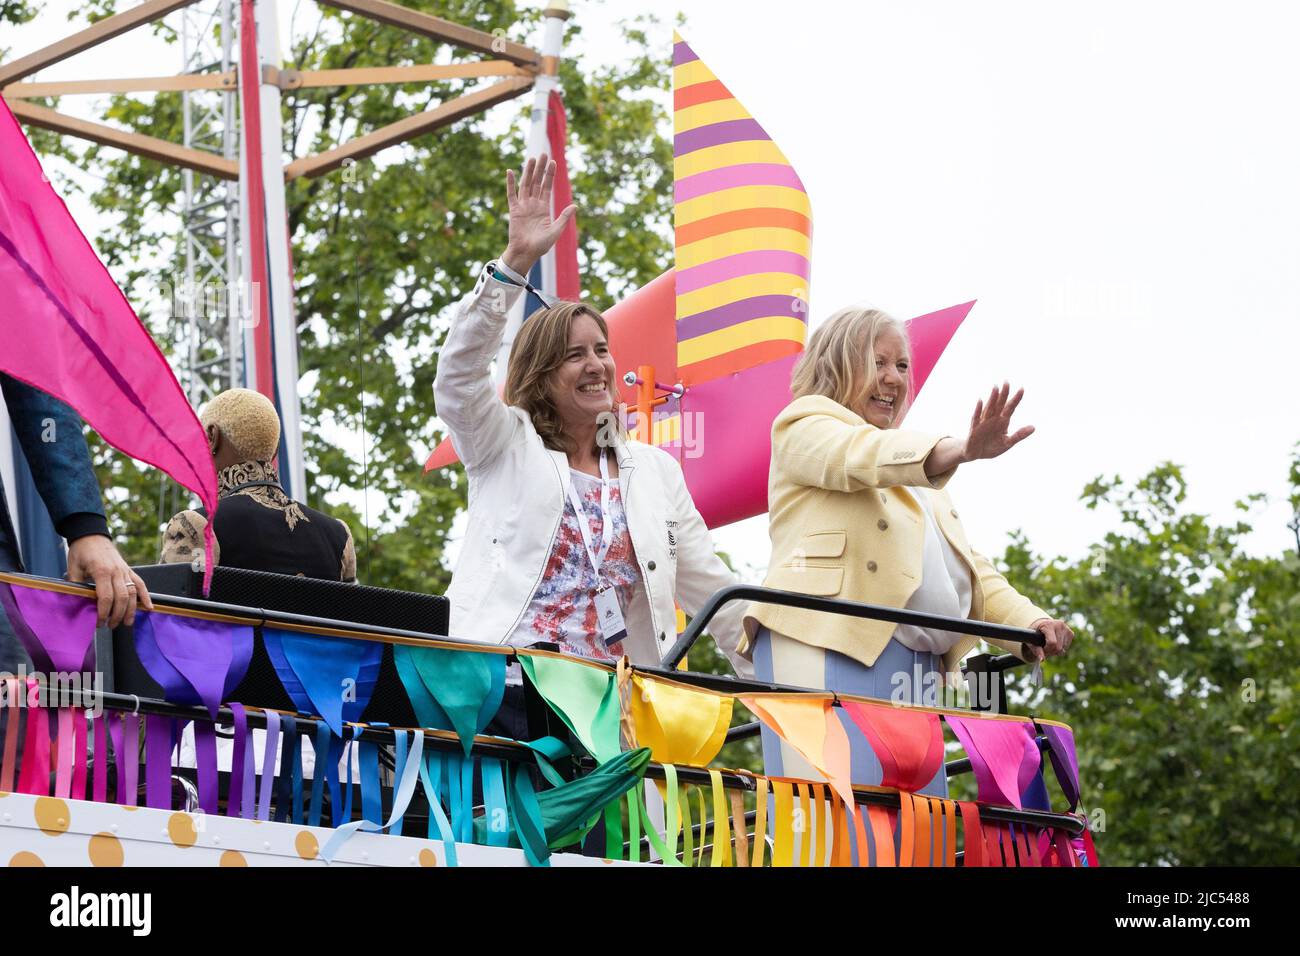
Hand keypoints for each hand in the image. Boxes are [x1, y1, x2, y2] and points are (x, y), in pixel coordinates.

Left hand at [65, 535, 152, 627]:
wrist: (91, 535)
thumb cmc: (81, 551)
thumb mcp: (73, 568)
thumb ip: (76, 586)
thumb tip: (77, 602)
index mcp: (102, 571)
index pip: (106, 597)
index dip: (103, 612)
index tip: (99, 622)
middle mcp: (117, 572)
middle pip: (122, 598)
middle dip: (117, 615)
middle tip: (111, 626)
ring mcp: (125, 570)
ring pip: (133, 593)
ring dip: (131, 610)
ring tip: (127, 622)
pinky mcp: (129, 570)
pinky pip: (141, 584)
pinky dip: (146, 596)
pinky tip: (149, 607)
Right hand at [501, 153, 576, 276]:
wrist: (526, 253)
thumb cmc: (541, 245)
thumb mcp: (556, 231)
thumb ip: (563, 217)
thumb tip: (575, 205)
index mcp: (543, 208)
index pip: (547, 187)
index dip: (550, 175)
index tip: (553, 162)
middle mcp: (533, 204)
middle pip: (537, 182)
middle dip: (540, 168)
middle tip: (543, 154)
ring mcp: (523, 206)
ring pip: (526, 184)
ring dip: (528, 171)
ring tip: (531, 158)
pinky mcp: (514, 210)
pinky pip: (511, 194)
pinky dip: (510, 183)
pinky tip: (510, 171)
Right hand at [960, 383, 1034, 462]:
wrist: (975, 455)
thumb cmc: (992, 447)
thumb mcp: (1008, 443)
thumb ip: (1019, 435)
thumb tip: (1034, 427)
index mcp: (1002, 422)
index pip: (1010, 407)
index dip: (1016, 399)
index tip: (1022, 389)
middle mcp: (993, 419)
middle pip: (999, 404)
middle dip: (1003, 394)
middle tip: (1007, 382)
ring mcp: (984, 422)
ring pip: (989, 408)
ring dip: (992, 398)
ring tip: (996, 388)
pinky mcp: (974, 428)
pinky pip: (976, 417)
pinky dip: (978, 409)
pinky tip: (980, 401)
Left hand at [1023, 617, 1073, 661]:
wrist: (1042, 624)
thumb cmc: (1036, 633)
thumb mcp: (1032, 640)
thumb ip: (1036, 650)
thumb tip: (1041, 659)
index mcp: (1049, 625)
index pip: (1052, 643)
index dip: (1047, 649)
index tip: (1043, 649)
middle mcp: (1059, 625)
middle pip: (1058, 647)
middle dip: (1051, 651)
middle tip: (1045, 649)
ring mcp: (1066, 628)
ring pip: (1063, 648)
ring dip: (1056, 651)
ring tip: (1049, 646)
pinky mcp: (1071, 633)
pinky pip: (1066, 647)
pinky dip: (1060, 648)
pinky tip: (1055, 643)